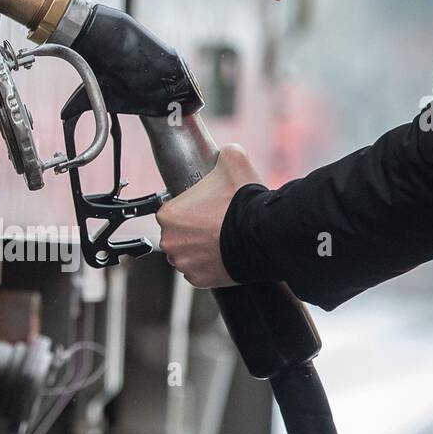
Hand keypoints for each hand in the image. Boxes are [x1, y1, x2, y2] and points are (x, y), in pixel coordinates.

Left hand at [155, 144, 261, 288]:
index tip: (206, 207)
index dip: (191, 207)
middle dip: (193, 229)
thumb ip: (223, 153)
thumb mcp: (233, 160)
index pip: (173, 210)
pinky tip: (223, 254)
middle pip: (178, 233)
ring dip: (199, 248)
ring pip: (187, 253)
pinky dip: (208, 265)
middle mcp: (169, 242)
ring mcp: (183, 264)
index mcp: (168, 215)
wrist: (263, 235)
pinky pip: (198, 271)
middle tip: (215, 222)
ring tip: (221, 238)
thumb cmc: (244, 201)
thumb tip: (227, 153)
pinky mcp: (198, 281)